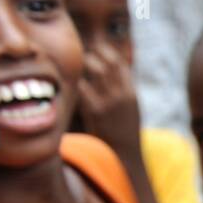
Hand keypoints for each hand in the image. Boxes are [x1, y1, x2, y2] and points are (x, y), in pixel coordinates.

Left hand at [76, 43, 142, 158]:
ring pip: (95, 68)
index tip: (93, 50)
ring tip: (75, 67)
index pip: (119, 62)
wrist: (126, 153)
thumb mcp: (131, 107)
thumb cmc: (125, 129)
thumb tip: (112, 70)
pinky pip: (82, 85)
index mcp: (131, 92)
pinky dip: (76, 80)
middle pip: (107, 60)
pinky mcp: (95, 110)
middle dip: (92, 54)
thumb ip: (123, 88)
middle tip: (81, 56)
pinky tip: (70, 83)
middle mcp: (122, 94)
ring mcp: (109, 102)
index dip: (105, 51)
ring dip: (83, 63)